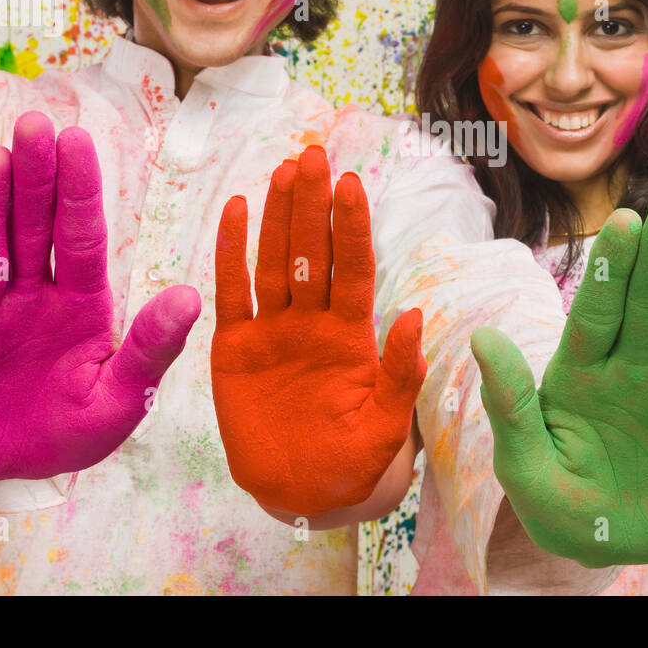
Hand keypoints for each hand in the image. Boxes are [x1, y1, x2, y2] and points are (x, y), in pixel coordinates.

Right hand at [0, 111, 199, 481]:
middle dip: (34, 179)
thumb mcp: (122, 399)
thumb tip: (191, 296)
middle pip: (32, 229)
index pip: (82, 238)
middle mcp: (30, 298)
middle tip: (34, 125)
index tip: (78, 141)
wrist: (11, 472)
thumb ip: (152, 350)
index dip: (79, 191)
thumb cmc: (73, 429)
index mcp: (81, 304)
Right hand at [210, 145, 424, 516]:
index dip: (352, 227)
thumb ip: (399, 373)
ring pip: (275, 262)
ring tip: (284, 170)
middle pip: (314, 253)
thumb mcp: (386, 423)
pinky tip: (238, 210)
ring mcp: (274, 330)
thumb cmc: (354, 460)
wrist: (304, 492)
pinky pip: (233, 293)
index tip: (352, 184)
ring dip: (279, 217)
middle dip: (314, 205)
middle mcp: (313, 321)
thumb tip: (415, 315)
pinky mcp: (236, 347)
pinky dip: (232, 253)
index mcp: (352, 334)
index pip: (353, 269)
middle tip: (314, 155)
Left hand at [470, 190, 647, 566]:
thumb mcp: (523, 462)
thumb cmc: (556, 501)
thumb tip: (482, 337)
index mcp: (578, 373)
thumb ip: (510, 402)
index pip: (595, 312)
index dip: (609, 270)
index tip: (620, 223)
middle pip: (644, 307)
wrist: (607, 546)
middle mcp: (628, 371)